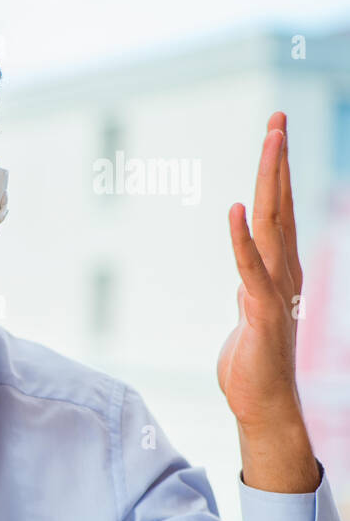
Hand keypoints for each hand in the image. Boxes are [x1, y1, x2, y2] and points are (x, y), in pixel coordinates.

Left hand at [217, 112, 319, 491]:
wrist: (263, 402)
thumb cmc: (254, 360)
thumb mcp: (250, 311)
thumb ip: (251, 288)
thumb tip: (247, 277)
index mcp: (280, 268)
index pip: (280, 209)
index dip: (277, 170)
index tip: (275, 132)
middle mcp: (284, 270)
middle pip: (281, 203)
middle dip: (277, 159)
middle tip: (276, 118)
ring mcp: (275, 288)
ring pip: (273, 223)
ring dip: (270, 180)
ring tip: (269, 141)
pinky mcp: (261, 309)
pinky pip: (249, 267)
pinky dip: (241, 238)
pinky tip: (237, 209)